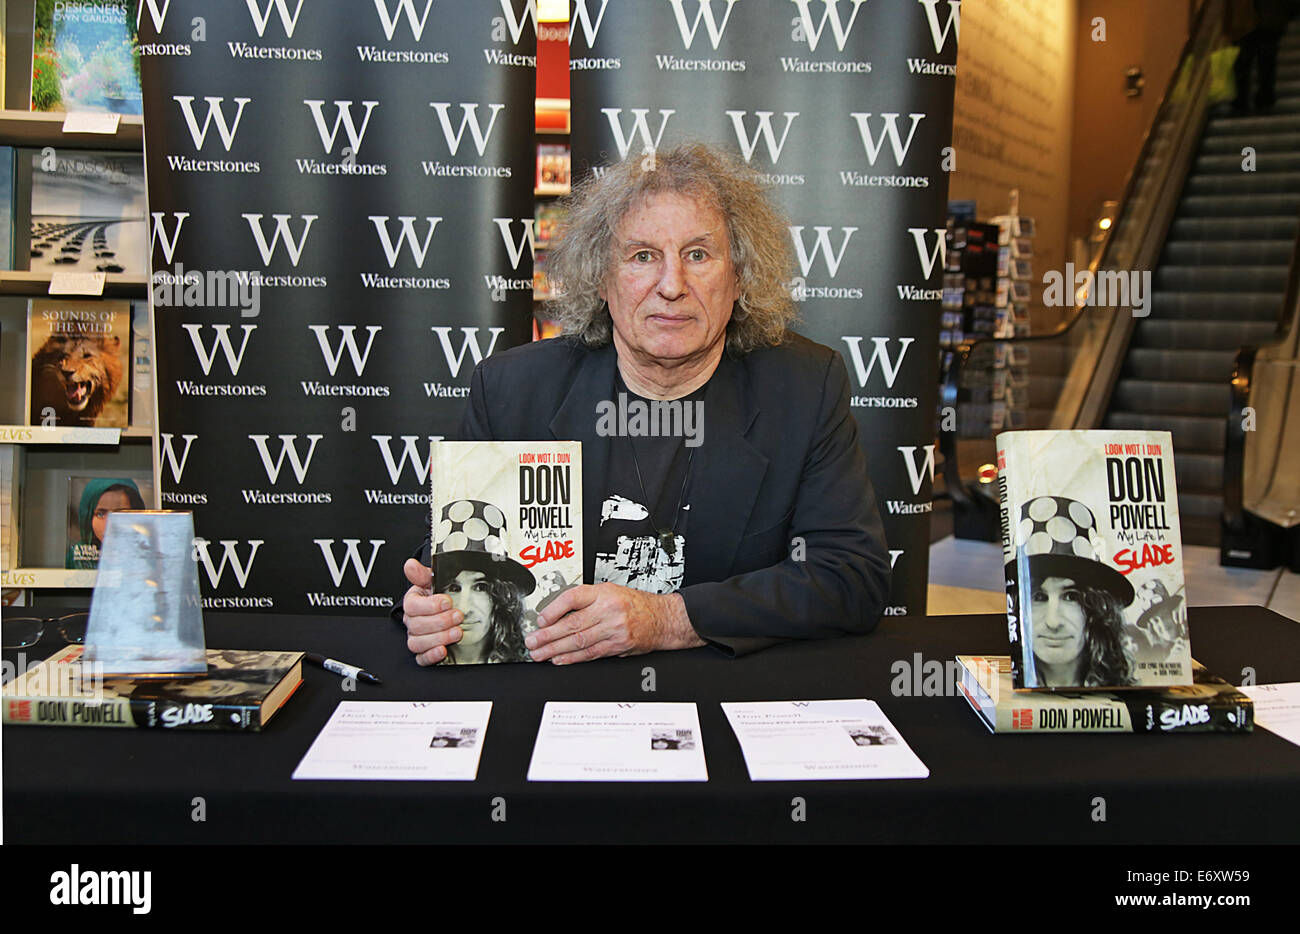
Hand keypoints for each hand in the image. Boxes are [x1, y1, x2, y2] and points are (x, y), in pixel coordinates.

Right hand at [401, 558, 462, 665]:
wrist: (448, 609)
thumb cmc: (439, 595)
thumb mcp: (434, 581)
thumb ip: (422, 573)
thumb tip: (410, 564)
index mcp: (413, 602)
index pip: (412, 605)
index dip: (430, 605)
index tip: (447, 601)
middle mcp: (412, 621)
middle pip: (417, 625)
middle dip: (440, 621)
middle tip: (457, 616)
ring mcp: (417, 637)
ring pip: (418, 642)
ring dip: (439, 638)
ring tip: (457, 632)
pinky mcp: (424, 652)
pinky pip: (421, 658)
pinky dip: (432, 656)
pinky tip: (443, 650)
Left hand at [525, 583, 703, 663]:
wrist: (662, 618)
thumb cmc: (635, 604)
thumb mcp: (610, 591)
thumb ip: (586, 601)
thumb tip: (557, 615)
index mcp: (604, 592)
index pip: (573, 598)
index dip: (553, 610)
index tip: (540, 619)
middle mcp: (608, 609)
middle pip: (572, 623)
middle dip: (548, 635)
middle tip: (532, 642)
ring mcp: (614, 629)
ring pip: (579, 641)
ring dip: (555, 649)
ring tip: (539, 653)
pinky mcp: (618, 645)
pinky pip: (591, 653)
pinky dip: (573, 658)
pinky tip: (559, 659)